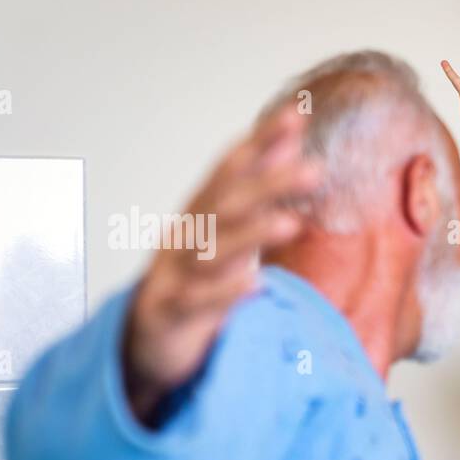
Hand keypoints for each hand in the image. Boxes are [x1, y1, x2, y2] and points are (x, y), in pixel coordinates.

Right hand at [122, 107, 322, 423]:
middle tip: (314, 170)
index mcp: (202, 216)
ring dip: (251, 234)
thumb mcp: (230, 233)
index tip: (294, 117)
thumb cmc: (194, 281)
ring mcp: (175, 276)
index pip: (233, 172)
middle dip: (267, 185)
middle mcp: (186, 239)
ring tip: (291, 223)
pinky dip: (224, 292)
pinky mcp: (171, 315)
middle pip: (227, 206)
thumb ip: (258, 190)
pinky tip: (254, 284)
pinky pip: (198, 302)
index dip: (261, 144)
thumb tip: (291, 144)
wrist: (145, 343)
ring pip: (212, 250)